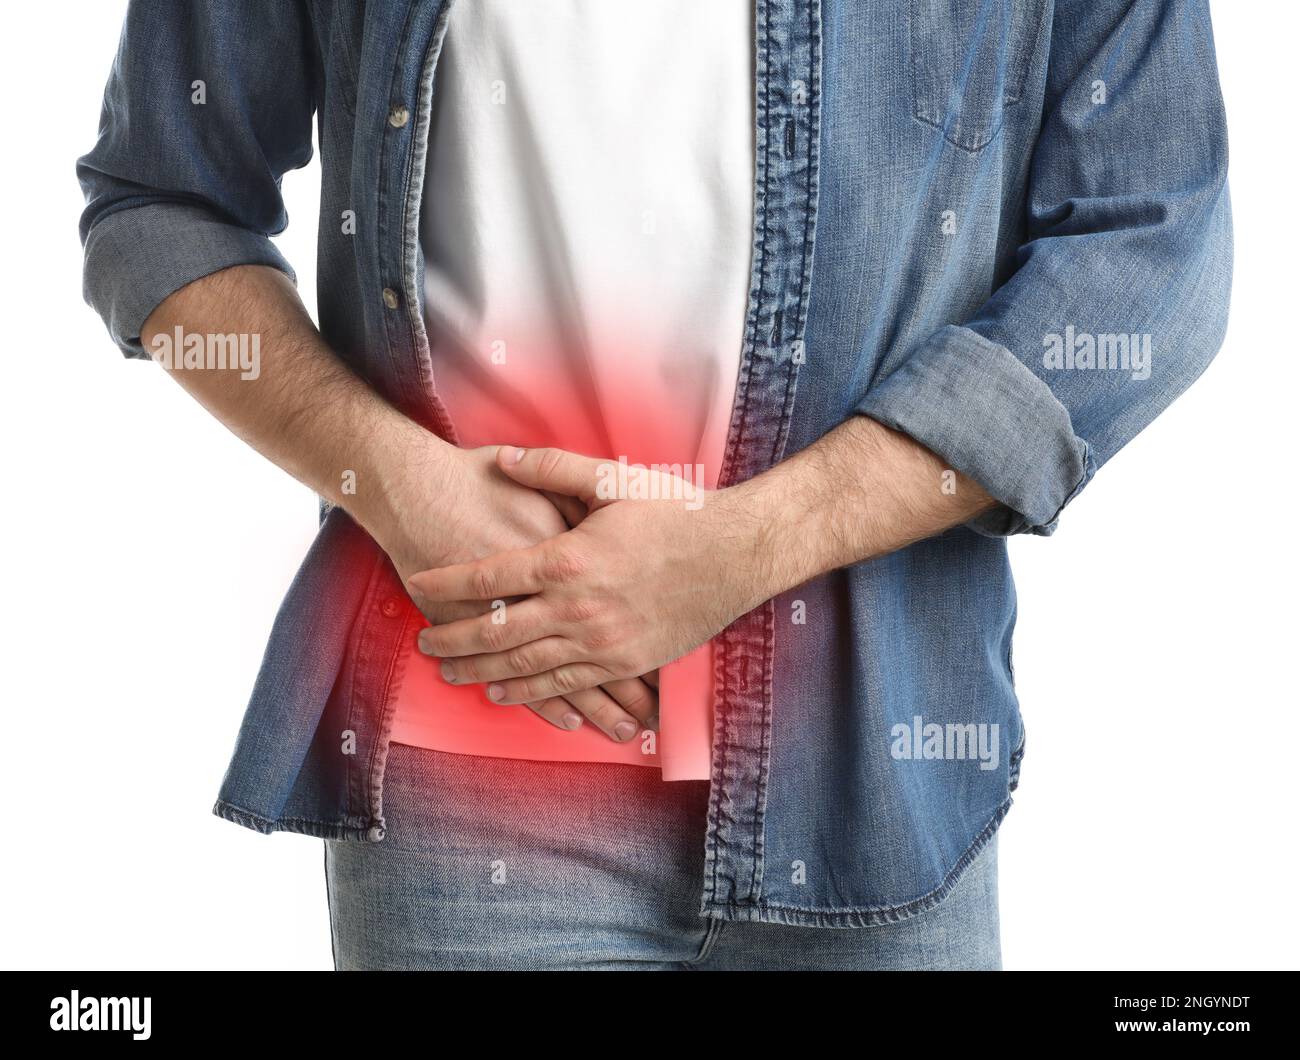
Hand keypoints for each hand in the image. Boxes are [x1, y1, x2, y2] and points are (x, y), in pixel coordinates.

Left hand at [408, 446, 767, 703]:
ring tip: (448, 672)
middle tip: (423, 642)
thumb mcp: (612, 480)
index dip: (446, 584)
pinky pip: (565, 684)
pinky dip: (528, 692)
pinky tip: (502, 692)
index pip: (488, 577)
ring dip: (479, 670)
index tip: (418, 585)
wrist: (735, 554)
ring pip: (523, 665)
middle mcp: (576, 607)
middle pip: (496, 631)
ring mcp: (600, 641)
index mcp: (567, 558)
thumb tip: (499, 458)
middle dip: (452, 638)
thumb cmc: (676, 511)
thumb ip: (551, 468)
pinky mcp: (623, 661)